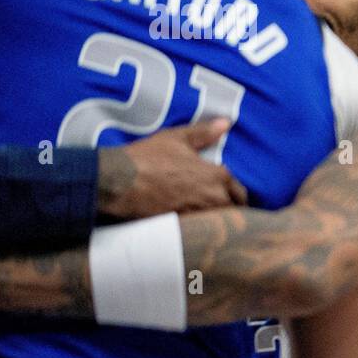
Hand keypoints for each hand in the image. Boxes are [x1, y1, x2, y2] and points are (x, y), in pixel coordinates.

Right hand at [97, 119, 247, 219]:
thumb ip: (204, 133)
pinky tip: (194, 232)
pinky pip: (201, 234)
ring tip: (209, 223)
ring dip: (216, 223)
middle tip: (220, 213)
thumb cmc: (147, 157)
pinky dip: (201, 233)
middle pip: (232, 211)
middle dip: (229, 212)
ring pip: (219, 224)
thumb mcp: (176, 138)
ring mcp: (199, 215)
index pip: (240, 193)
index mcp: (217, 175)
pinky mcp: (184, 228)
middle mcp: (214, 197)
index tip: (229, 199)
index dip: (235, 196)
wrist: (118, 181)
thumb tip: (226, 123)